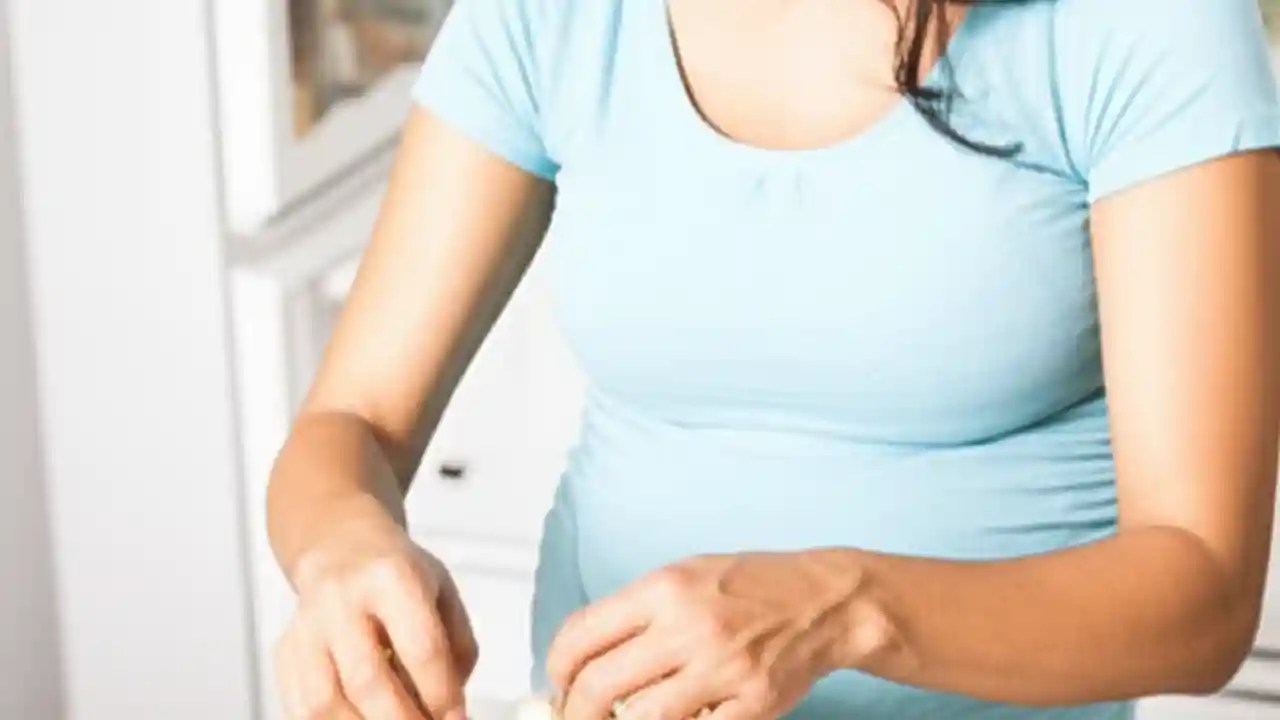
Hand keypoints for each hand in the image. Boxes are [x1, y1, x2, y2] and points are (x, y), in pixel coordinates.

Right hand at [273, 507, 477, 719]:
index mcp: (392, 577)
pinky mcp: (286, 650)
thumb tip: (451, 710)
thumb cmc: (396, 574)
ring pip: (324, 701)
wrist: (340, 545)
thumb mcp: (443, 594)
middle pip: (368, 680)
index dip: (440, 694)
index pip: (421, 647)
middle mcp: (342, 599)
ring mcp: (307, 626)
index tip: (454, 718)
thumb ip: (457, 650)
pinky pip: (300, 707)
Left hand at [546, 550, 868, 719]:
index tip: (557, 683)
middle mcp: (689, 626)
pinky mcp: (751, 704)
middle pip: (600, 686)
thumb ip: (636, 611)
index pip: (582, 634)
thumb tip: (582, 653)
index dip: (556, 668)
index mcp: (665, 587)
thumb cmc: (753, 586)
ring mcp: (722, 669)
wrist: (826, 601)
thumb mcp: (686, 575)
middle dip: (576, 711)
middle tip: (576, 716)